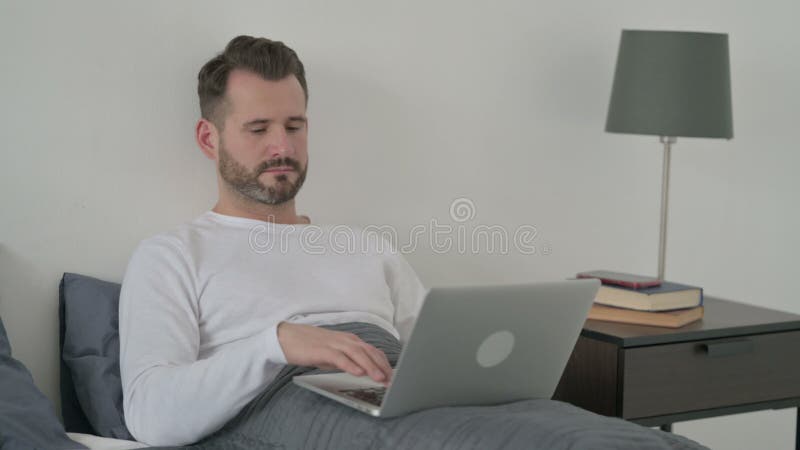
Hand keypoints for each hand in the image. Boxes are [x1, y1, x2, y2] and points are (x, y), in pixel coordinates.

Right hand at [277, 322, 392, 385]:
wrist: (288, 337)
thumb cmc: (311, 347)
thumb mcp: (335, 354)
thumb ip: (349, 360)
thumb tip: (364, 371)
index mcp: (350, 341)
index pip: (373, 351)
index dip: (384, 363)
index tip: (393, 376)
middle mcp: (346, 340)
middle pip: (369, 352)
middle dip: (382, 367)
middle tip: (391, 380)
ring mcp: (334, 343)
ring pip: (357, 354)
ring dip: (370, 367)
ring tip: (379, 378)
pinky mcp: (322, 350)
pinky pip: (339, 357)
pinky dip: (350, 365)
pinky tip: (357, 373)